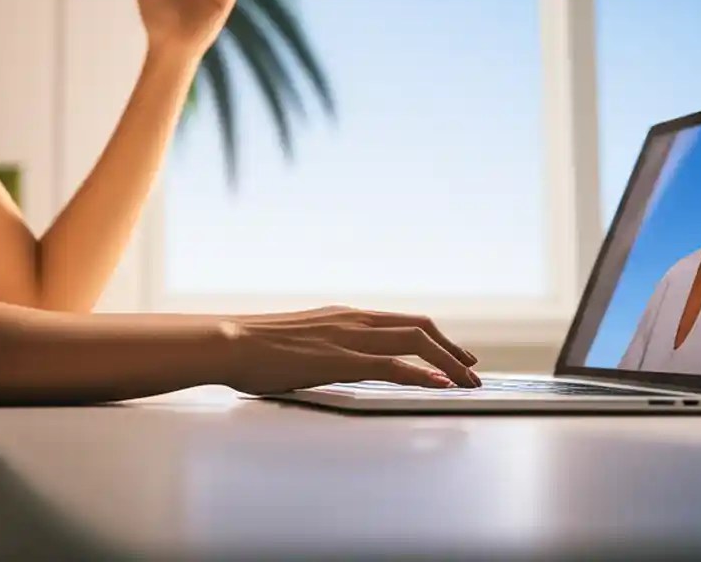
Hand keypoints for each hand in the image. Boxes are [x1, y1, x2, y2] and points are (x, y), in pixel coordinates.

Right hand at [221, 306, 481, 394]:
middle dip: (451, 349)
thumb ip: (323, 350)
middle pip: (419, 328)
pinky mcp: (340, 359)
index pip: (402, 322)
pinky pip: (392, 365)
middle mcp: (354, 320)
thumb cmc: (253, 348)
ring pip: (414, 342)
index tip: (452, 354)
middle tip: (470, 370)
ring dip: (447, 363)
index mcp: (344, 316)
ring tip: (467, 382)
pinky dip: (421, 374)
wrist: (229, 342)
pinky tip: (439, 385)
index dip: (434, 337)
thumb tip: (328, 366)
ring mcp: (349, 337)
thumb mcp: (299, 343)